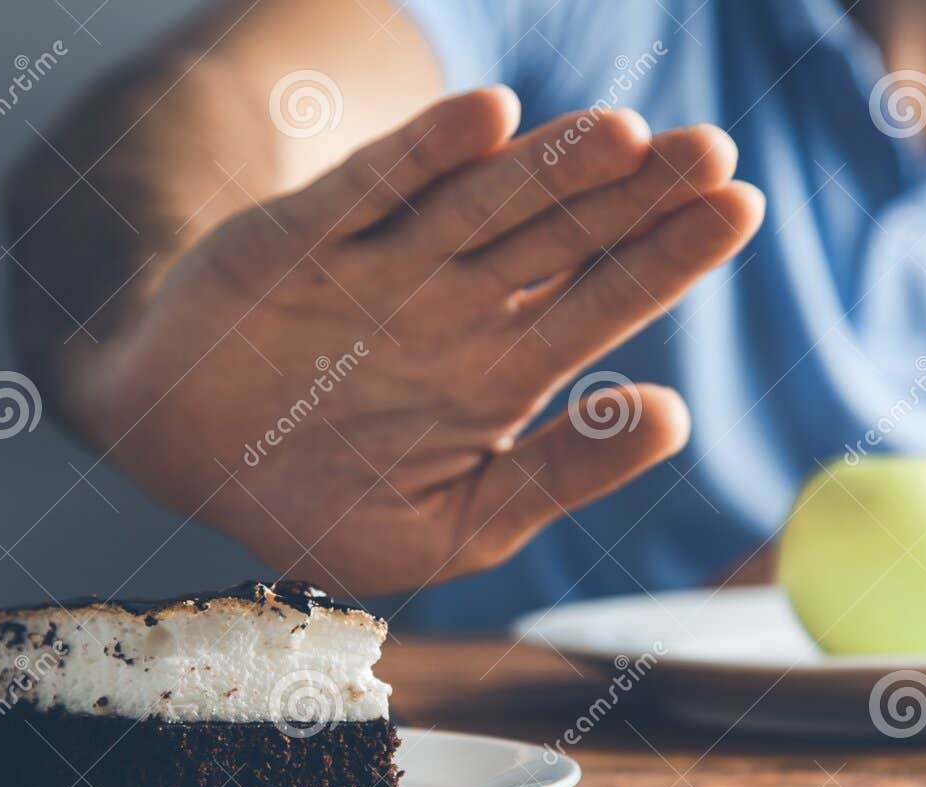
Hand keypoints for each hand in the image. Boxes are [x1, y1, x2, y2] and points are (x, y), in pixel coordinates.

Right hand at [73, 86, 763, 597]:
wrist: (186, 467)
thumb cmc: (325, 503)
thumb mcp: (456, 527)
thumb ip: (559, 475)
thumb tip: (671, 416)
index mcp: (498, 374)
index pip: (600, 301)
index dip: (668, 256)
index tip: (738, 209)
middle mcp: (453, 307)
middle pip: (560, 236)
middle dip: (634, 194)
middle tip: (711, 149)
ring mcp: (381, 267)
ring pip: (480, 203)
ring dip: (550, 166)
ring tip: (626, 135)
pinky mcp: (303, 240)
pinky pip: (370, 190)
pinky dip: (425, 157)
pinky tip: (491, 120)